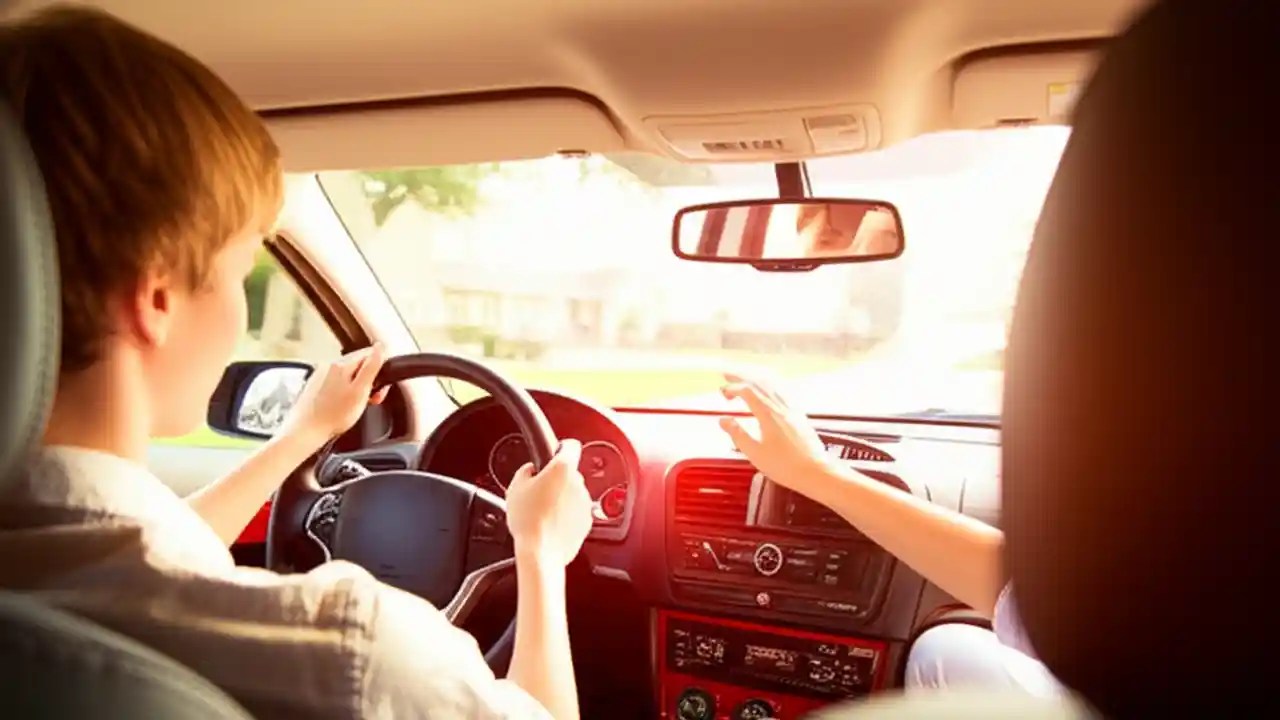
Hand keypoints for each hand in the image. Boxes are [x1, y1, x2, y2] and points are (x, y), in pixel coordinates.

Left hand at [283, 343, 388, 444]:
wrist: (305, 431)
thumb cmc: (332, 416)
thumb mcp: (360, 391)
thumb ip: (372, 367)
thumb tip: (380, 347)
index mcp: (341, 365)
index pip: (369, 354)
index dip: (380, 370)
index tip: (379, 388)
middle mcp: (328, 366)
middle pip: (358, 365)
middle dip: (368, 381)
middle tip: (369, 399)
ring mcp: (319, 375)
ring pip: (347, 375)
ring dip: (356, 388)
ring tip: (354, 405)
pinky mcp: (314, 386)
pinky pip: (335, 384)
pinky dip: (342, 393)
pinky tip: (340, 407)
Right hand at [505, 439, 592, 565]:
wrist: (540, 552)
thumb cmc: (527, 520)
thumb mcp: (515, 487)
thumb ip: (526, 470)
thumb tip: (531, 470)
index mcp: (562, 469)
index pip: (571, 445)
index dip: (562, 447)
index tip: (556, 451)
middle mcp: (579, 483)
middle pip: (570, 473)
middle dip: (557, 479)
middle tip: (539, 491)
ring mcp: (585, 503)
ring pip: (573, 494)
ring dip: (563, 498)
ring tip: (543, 512)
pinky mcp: (587, 521)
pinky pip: (577, 512)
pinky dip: (568, 515)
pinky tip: (551, 523)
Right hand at [719, 373, 830, 493]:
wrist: (816, 471)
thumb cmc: (785, 466)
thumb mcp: (755, 453)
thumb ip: (738, 435)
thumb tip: (724, 421)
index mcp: (768, 414)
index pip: (747, 391)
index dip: (733, 388)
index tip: (722, 392)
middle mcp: (780, 407)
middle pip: (759, 382)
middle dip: (742, 376)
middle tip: (727, 374)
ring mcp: (792, 409)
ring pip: (772, 384)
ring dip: (756, 378)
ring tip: (745, 377)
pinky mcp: (799, 415)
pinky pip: (782, 391)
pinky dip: (771, 384)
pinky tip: (769, 389)